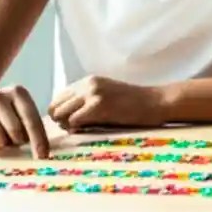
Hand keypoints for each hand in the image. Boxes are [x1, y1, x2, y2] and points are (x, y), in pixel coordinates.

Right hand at [0, 85, 49, 158]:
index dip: (39, 140)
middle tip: (14, 139)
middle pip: (16, 132)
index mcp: (18, 93)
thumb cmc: (1, 109)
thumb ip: (28, 124)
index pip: (32, 120)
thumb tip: (39, 151)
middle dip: (18, 142)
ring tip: (0, 137)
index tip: (43, 156)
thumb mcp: (17, 107)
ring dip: (2, 145)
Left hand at [48, 75, 165, 131]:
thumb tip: (65, 121)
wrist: (157, 102)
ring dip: (66, 125)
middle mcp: (87, 84)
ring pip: (60, 113)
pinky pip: (73, 121)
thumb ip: (87, 103)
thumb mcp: (107, 97)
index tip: (71, 124)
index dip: (60, 113)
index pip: (58, 98)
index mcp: (88, 81)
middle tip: (74, 129)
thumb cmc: (135, 105)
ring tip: (81, 130)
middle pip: (55, 106)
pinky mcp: (98, 105)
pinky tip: (87, 130)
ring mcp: (92, 93)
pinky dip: (75, 129)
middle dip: (59, 120)